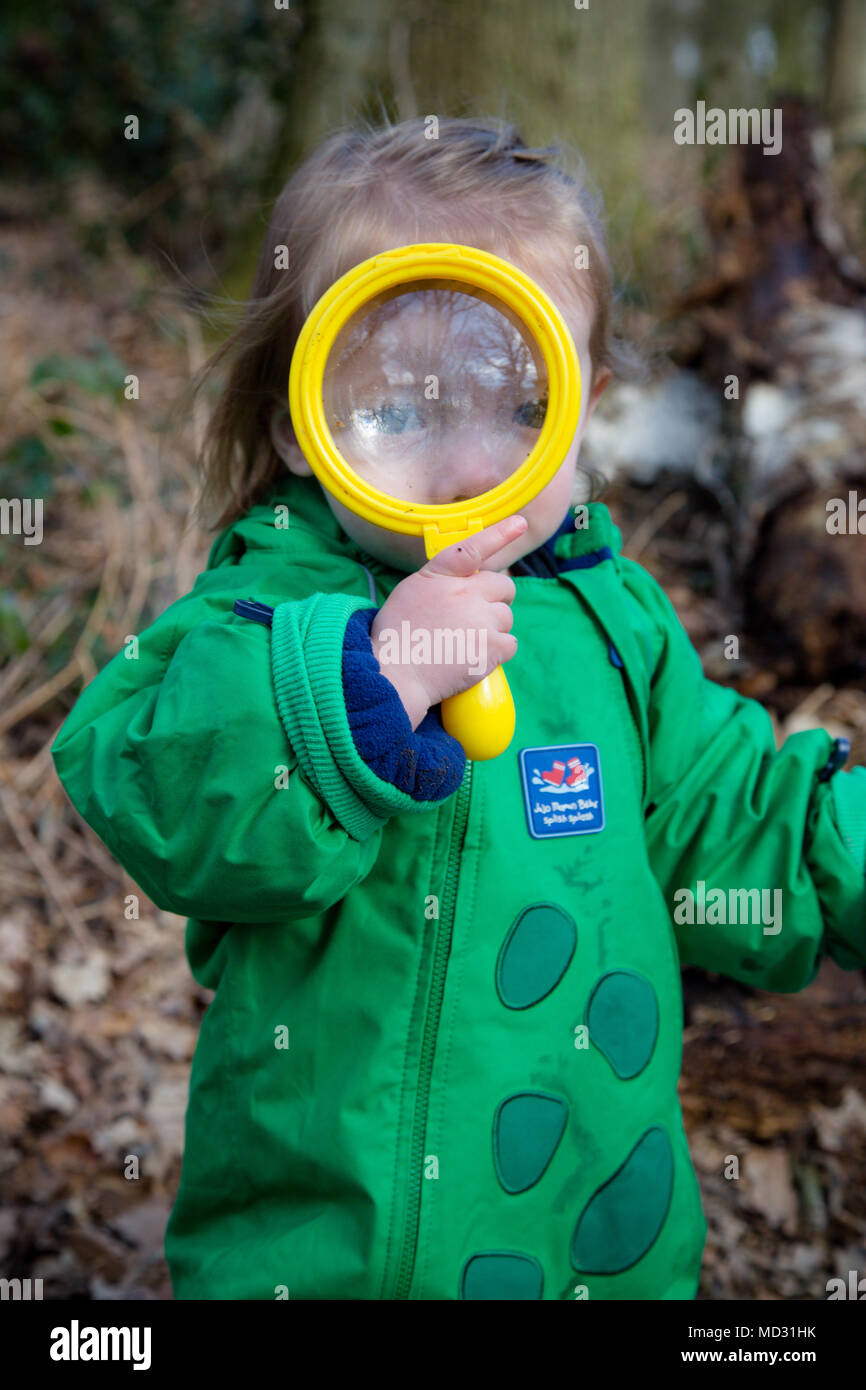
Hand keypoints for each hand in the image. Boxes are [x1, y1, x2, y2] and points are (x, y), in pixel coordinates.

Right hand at [370, 515, 526, 729]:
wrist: (394, 675)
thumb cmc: (396, 638)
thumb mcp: (409, 594)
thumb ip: (440, 583)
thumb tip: (468, 584)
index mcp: (439, 576)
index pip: (473, 548)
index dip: (499, 534)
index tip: (521, 523)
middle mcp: (464, 591)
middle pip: (503, 587)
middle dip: (496, 600)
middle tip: (475, 619)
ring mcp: (481, 618)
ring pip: (506, 617)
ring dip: (493, 629)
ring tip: (465, 644)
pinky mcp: (492, 646)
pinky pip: (510, 643)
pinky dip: (497, 653)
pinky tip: (475, 658)